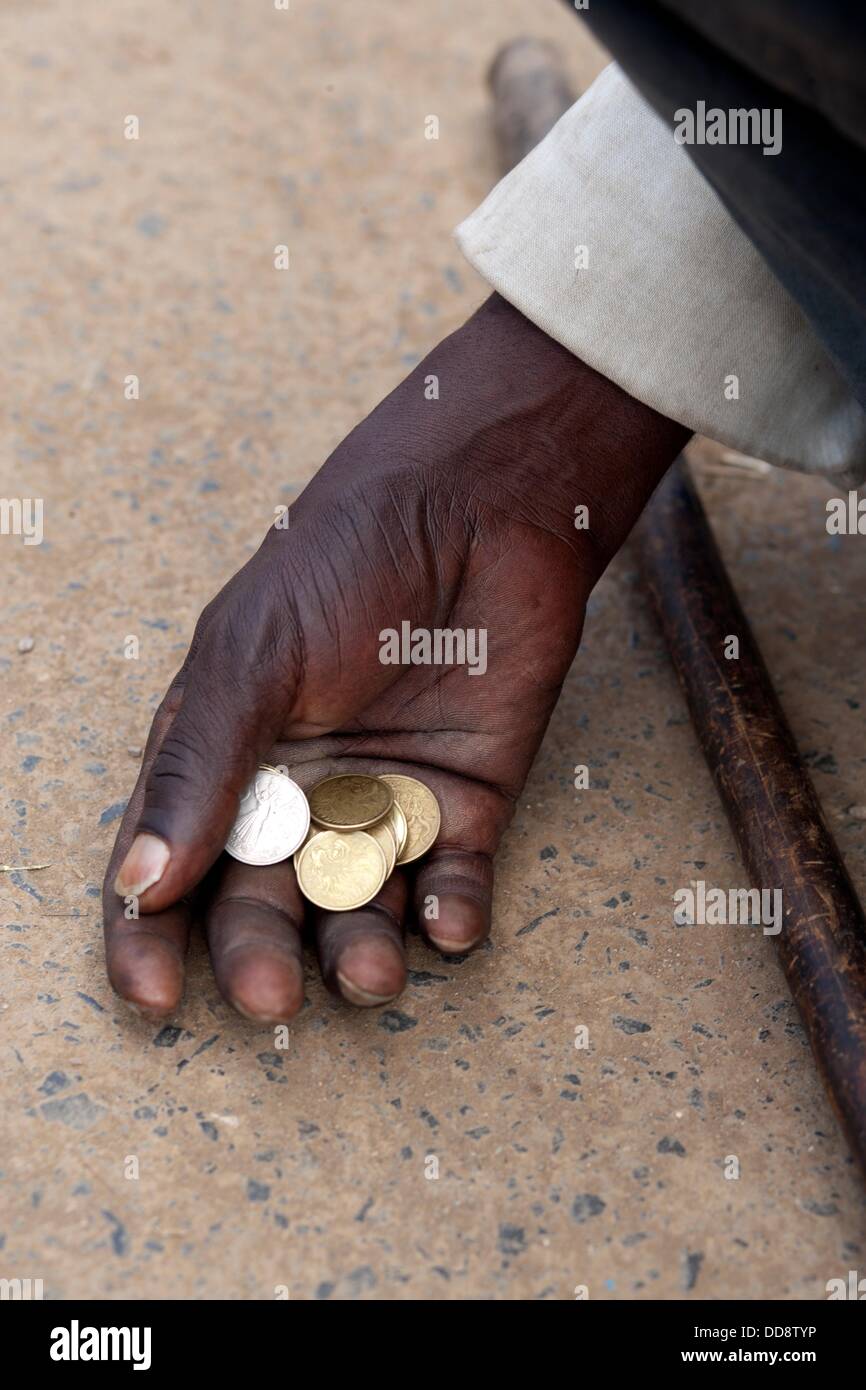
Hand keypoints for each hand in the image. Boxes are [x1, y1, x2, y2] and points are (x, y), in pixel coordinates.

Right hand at [103, 294, 687, 1020]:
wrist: (483, 507)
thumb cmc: (345, 564)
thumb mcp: (254, 655)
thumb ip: (203, 767)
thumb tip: (139, 883)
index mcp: (225, 755)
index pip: (169, 865)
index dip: (148, 937)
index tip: (150, 997)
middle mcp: (298, 792)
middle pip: (262, 906)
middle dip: (260, 957)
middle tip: (272, 995)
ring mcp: (383, 802)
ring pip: (359, 912)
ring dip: (361, 953)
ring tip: (372, 970)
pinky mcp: (465, 804)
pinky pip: (452, 882)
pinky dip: (451, 915)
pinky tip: (448, 924)